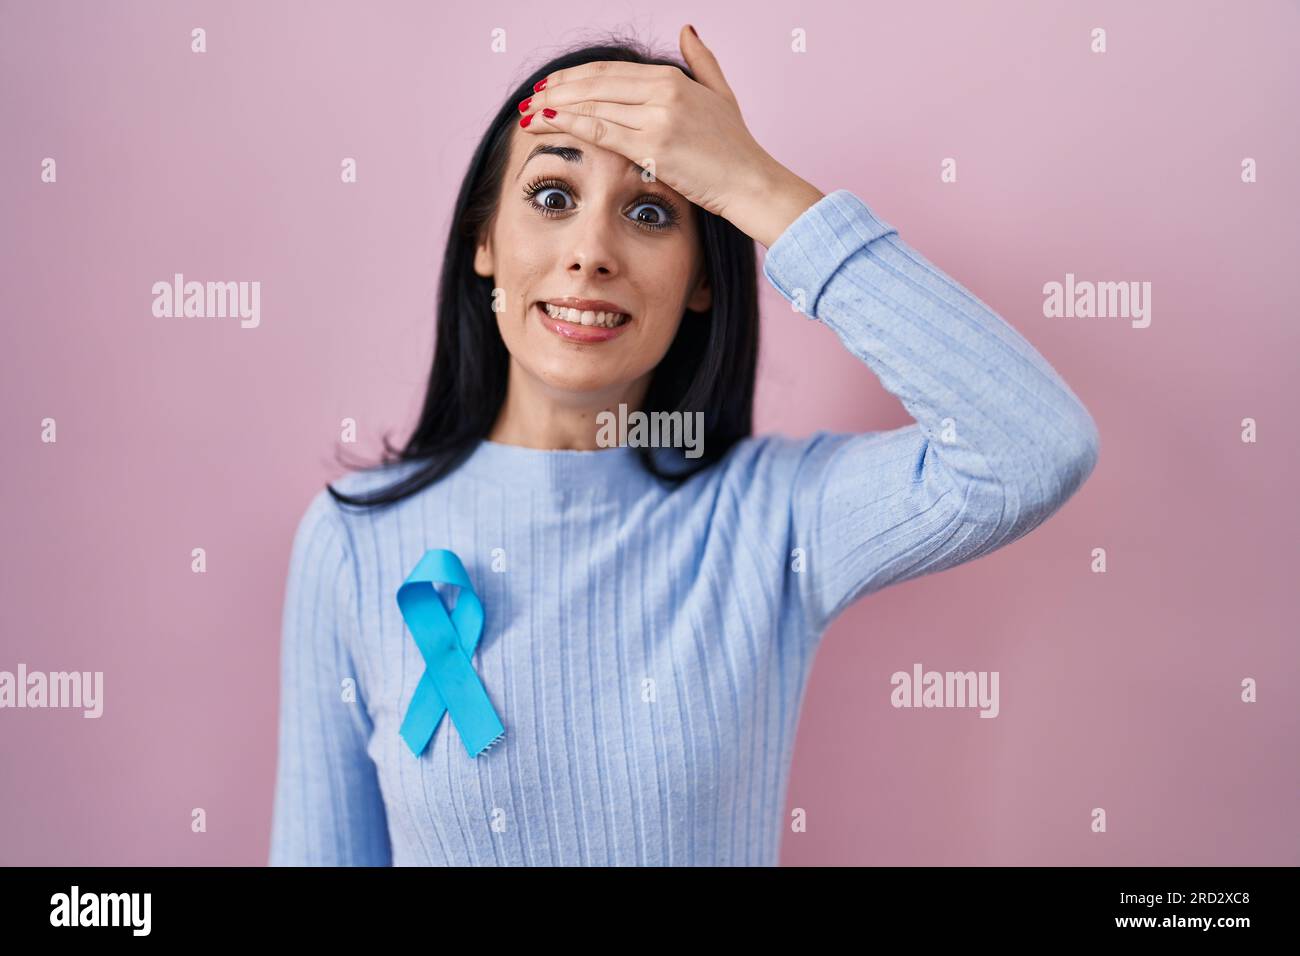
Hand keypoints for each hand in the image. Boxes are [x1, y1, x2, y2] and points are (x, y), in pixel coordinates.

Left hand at [518, 24, 824, 247]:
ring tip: (530, 111)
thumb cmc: (737, 149)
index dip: (576, 76)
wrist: (752, 184)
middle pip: (595, 83)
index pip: (610, 71)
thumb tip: (686, 30)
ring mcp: (657, 117)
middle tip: (532, 97)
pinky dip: (568, 124)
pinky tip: (545, 123)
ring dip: (554, 106)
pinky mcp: (653, 146)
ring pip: (592, 104)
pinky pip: (600, 130)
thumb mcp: (721, 93)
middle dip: (557, 89)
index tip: (552, 84)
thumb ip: (702, 60)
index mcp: (673, 78)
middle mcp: (663, 91)